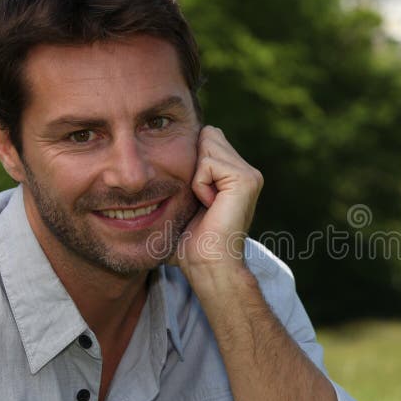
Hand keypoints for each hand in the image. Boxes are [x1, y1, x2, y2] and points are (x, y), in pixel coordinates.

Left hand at [177, 126, 262, 276]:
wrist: (207, 265)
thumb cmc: (192, 243)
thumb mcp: (186, 200)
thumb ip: (185, 174)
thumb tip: (150, 160)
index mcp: (236, 175)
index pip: (207, 137)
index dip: (191, 161)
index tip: (196, 198)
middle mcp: (248, 172)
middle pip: (208, 134)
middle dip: (194, 164)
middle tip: (201, 200)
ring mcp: (250, 174)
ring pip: (207, 143)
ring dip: (196, 176)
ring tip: (205, 203)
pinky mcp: (246, 179)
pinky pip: (207, 163)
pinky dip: (199, 184)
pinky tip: (209, 205)